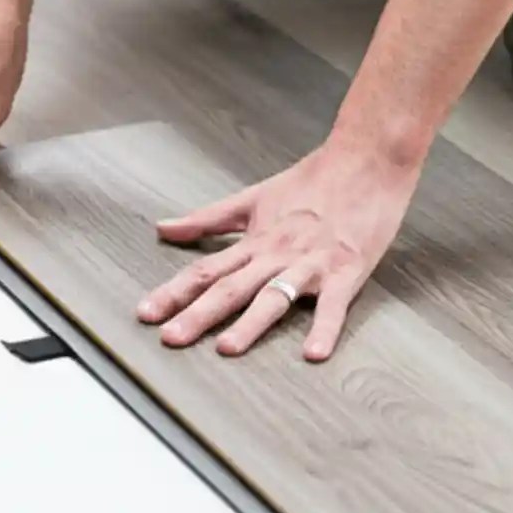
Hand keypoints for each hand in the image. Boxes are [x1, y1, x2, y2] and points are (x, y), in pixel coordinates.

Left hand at [136, 140, 423, 360]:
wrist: (366, 159)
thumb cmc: (313, 180)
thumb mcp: (252, 198)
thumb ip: (207, 219)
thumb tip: (163, 228)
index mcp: (254, 242)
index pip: (205, 270)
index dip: (173, 292)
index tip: (146, 313)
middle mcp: (276, 255)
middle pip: (230, 288)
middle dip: (198, 315)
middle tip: (170, 338)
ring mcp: (311, 265)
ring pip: (274, 297)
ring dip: (250, 323)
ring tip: (226, 348)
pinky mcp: (347, 271)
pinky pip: (334, 305)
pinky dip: (324, 329)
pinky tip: (313, 353)